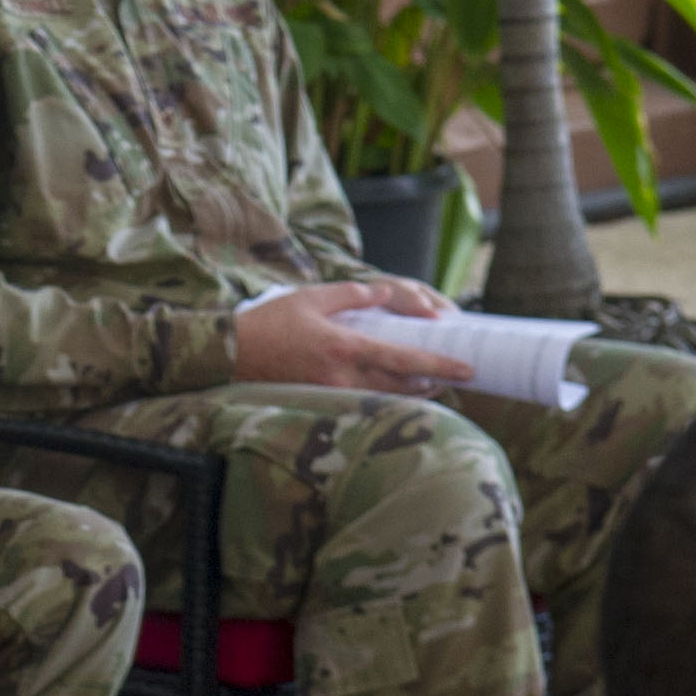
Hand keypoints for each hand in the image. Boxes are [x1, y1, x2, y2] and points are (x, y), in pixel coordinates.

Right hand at [231, 280, 473, 393]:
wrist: (229, 353)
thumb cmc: (269, 322)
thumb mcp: (311, 297)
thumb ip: (352, 295)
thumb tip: (384, 292)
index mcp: (345, 347)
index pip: (403, 359)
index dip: (438, 365)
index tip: (466, 368)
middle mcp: (342, 376)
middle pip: (401, 386)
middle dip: (432, 383)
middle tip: (455, 376)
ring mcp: (330, 393)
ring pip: (385, 398)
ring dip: (412, 393)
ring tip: (432, 385)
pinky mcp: (320, 401)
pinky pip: (363, 402)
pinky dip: (385, 398)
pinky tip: (394, 393)